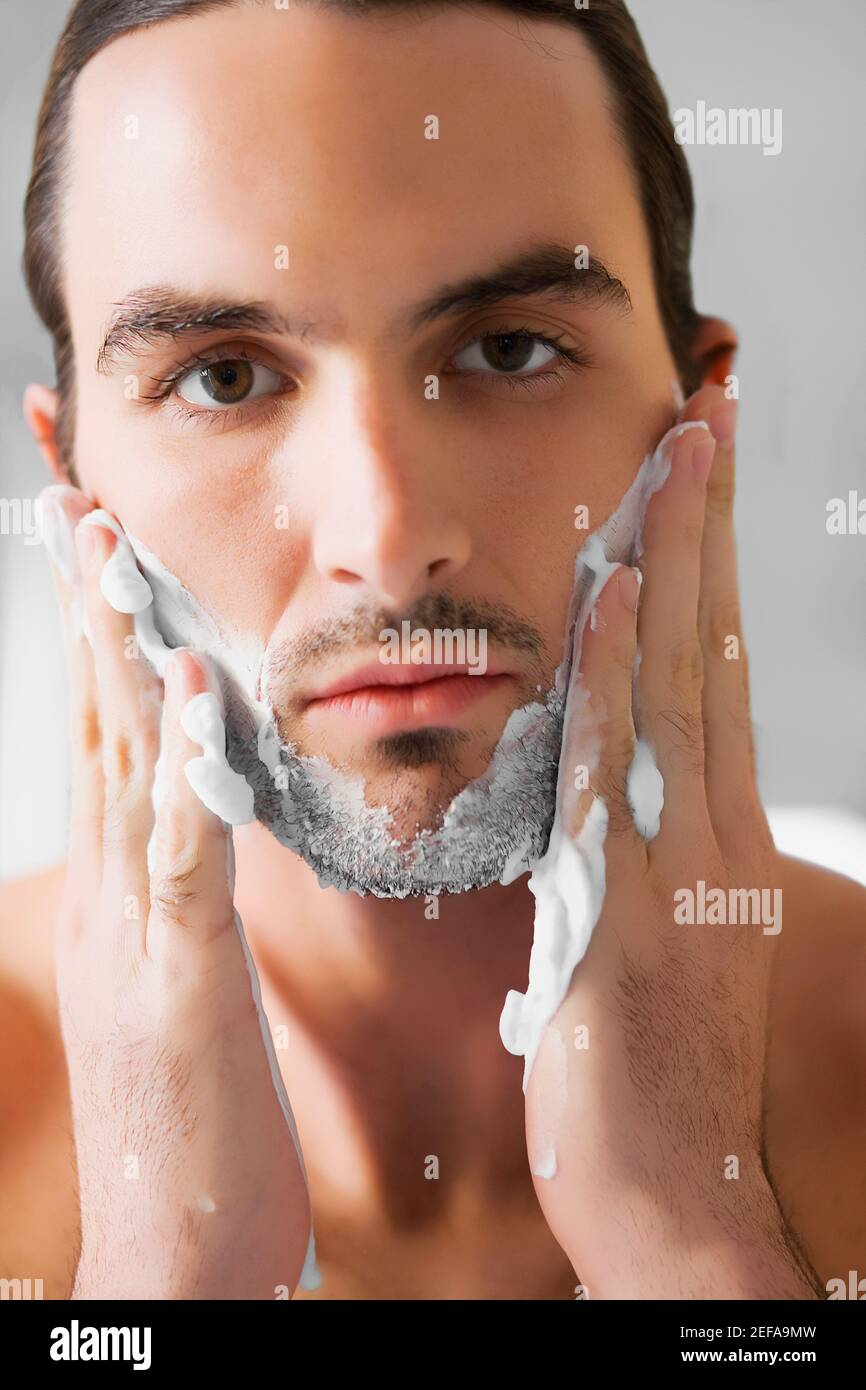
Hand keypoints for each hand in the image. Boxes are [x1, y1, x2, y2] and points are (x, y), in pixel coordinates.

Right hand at [40, 486, 312, 1299]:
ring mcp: (134, 927)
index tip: (90, 513)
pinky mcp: (178, 979)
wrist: (176, 1253)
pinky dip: (180, 765)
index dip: (98, 615)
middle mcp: (112, 885)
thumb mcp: (187, 976)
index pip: (108, 717)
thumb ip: (184, 885)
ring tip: (100, 528)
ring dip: (110, 642)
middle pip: (93, 709)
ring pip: (117, 759)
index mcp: (125, 880)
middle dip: (80, 588)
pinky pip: (181, 854)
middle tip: (67, 469)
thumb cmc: (195, 1113)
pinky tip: (184, 682)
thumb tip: (194, 809)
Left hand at [524, 386, 822, 1298]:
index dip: (706, 568)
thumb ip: (626, 848)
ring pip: (677, 682)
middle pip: (711, 648)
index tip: (694, 478)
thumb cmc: (649, 1072)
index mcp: (715, 834)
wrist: (671, 1190)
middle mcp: (713, 830)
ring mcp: (677, 862)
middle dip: (705, 526)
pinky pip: (614, 772)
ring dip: (673, 562)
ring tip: (675, 451)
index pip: (715, 671)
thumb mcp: (647, 937)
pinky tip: (610, 596)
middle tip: (706, 411)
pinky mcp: (622, 906)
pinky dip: (615, 677)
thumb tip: (593, 778)